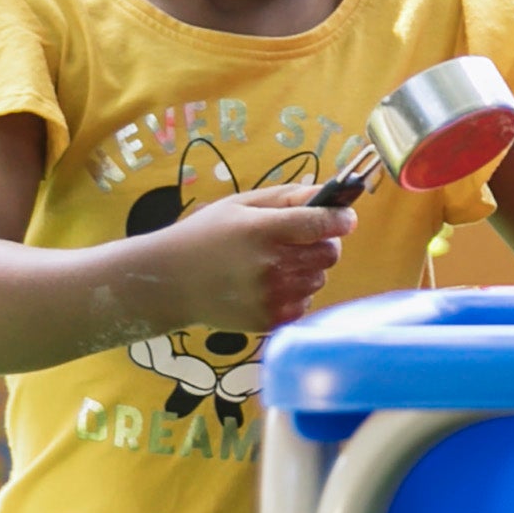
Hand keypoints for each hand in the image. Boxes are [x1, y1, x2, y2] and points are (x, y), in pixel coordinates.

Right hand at [137, 180, 350, 335]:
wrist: (168, 282)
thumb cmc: (205, 236)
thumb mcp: (240, 205)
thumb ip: (287, 197)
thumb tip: (329, 192)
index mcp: (262, 230)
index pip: (322, 223)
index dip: (340, 218)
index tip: (345, 217)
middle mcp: (270, 265)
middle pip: (330, 253)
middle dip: (323, 243)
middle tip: (302, 240)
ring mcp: (271, 296)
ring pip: (321, 278)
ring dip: (309, 269)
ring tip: (278, 264)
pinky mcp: (270, 320)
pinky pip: (307, 303)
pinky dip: (297, 293)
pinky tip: (270, 285)